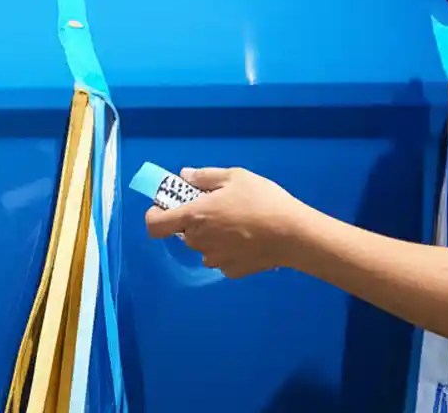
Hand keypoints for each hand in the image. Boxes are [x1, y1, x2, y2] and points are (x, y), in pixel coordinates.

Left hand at [144, 167, 311, 278]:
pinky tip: (249, 240)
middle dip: (196, 221)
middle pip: (184, 233)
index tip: (169, 206)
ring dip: (213, 236)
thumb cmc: (262, 200)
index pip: (155, 225)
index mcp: (194, 216)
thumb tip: (184, 176)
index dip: (156, 215)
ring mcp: (214, 259)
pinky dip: (229, 249)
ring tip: (240, 223)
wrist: (293, 234)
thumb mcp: (235, 177)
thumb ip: (205, 176)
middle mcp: (198, 241)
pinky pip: (222, 258)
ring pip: (204, 246)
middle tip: (220, 207)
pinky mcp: (231, 271)